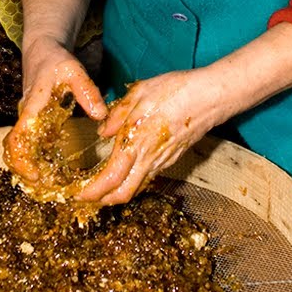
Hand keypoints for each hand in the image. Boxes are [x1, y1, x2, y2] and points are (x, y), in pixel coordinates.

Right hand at [3, 38, 106, 182]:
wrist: (42, 51)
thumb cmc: (56, 60)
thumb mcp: (74, 70)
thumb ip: (87, 92)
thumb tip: (100, 115)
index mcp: (33, 107)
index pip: (18, 137)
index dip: (23, 160)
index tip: (35, 176)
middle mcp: (27, 117)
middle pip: (15, 150)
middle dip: (25, 172)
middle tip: (46, 190)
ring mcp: (29, 121)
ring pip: (22, 150)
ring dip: (31, 168)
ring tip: (53, 187)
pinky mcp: (35, 123)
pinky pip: (32, 145)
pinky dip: (38, 160)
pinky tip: (54, 173)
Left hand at [74, 69, 226, 204]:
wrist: (213, 96)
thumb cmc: (176, 91)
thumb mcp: (138, 94)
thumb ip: (117, 115)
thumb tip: (102, 133)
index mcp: (137, 143)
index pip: (111, 179)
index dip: (93, 192)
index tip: (78, 195)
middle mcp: (151, 158)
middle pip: (125, 193)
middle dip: (103, 200)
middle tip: (86, 198)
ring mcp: (164, 160)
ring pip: (137, 186)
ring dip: (117, 192)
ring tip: (99, 188)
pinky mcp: (173, 157)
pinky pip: (148, 177)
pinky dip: (132, 181)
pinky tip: (123, 173)